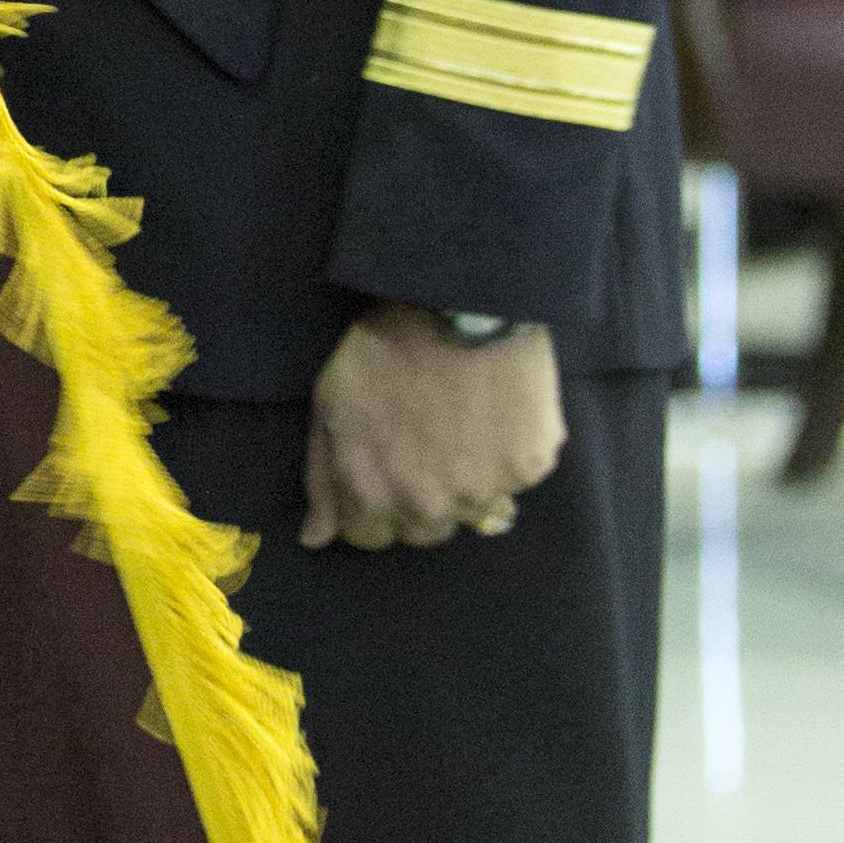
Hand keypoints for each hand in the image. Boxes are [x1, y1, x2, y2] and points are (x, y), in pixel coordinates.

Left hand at [300, 307, 562, 551]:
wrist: (456, 302)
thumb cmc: (384, 348)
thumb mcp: (331, 405)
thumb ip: (323, 478)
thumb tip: (314, 539)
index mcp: (373, 494)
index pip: (370, 538)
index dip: (373, 505)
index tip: (385, 471)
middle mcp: (428, 507)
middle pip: (424, 532)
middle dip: (419, 500)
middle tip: (425, 448)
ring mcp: (483, 491)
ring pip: (473, 512)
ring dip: (466, 483)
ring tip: (463, 429)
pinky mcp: (529, 467)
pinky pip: (516, 480)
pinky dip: (508, 457)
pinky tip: (496, 416)